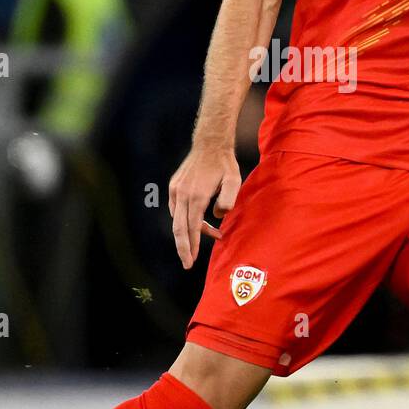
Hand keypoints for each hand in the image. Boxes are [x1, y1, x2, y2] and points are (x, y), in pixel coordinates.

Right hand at [168, 142, 240, 268]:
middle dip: (183, 248)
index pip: (191, 228)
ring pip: (177, 219)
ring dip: (188, 232)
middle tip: (187, 264)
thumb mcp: (234, 181)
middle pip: (179, 228)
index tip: (192, 261)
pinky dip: (184, 220)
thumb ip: (228, 200)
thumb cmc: (225, 164)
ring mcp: (175, 190)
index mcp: (196, 196)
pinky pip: (176, 209)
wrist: (210, 143)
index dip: (192, 246)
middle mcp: (182, 194)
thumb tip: (218, 216)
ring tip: (204, 237)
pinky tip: (195, 223)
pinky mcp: (174, 186)